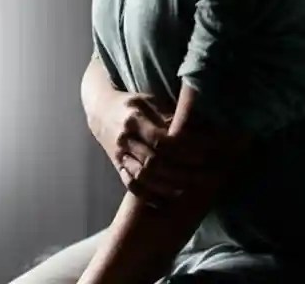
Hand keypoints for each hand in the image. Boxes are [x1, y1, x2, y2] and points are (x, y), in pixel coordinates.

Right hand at [86, 91, 199, 205]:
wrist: (101, 111)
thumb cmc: (132, 105)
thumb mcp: (149, 101)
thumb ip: (168, 115)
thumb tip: (194, 129)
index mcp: (133, 120)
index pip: (160, 140)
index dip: (182, 150)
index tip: (202, 155)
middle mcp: (124, 140)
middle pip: (153, 162)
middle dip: (180, 172)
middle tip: (203, 176)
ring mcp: (119, 156)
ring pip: (142, 177)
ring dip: (166, 186)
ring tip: (188, 189)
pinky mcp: (118, 167)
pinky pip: (131, 185)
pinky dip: (148, 195)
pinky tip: (165, 202)